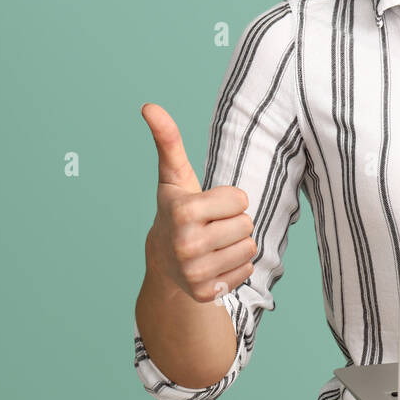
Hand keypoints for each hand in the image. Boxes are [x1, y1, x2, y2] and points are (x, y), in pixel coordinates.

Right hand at [142, 102, 257, 303]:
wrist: (163, 258)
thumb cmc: (177, 207)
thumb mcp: (174, 174)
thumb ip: (167, 139)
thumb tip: (149, 106)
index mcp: (183, 212)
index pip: (242, 199)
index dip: (229, 199)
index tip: (208, 205)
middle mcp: (187, 246)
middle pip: (247, 225)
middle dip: (234, 222)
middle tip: (210, 225)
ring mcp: (195, 273)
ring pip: (250, 248)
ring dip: (236, 243)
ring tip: (213, 242)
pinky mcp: (207, 293)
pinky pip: (247, 270)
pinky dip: (236, 266)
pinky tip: (214, 262)